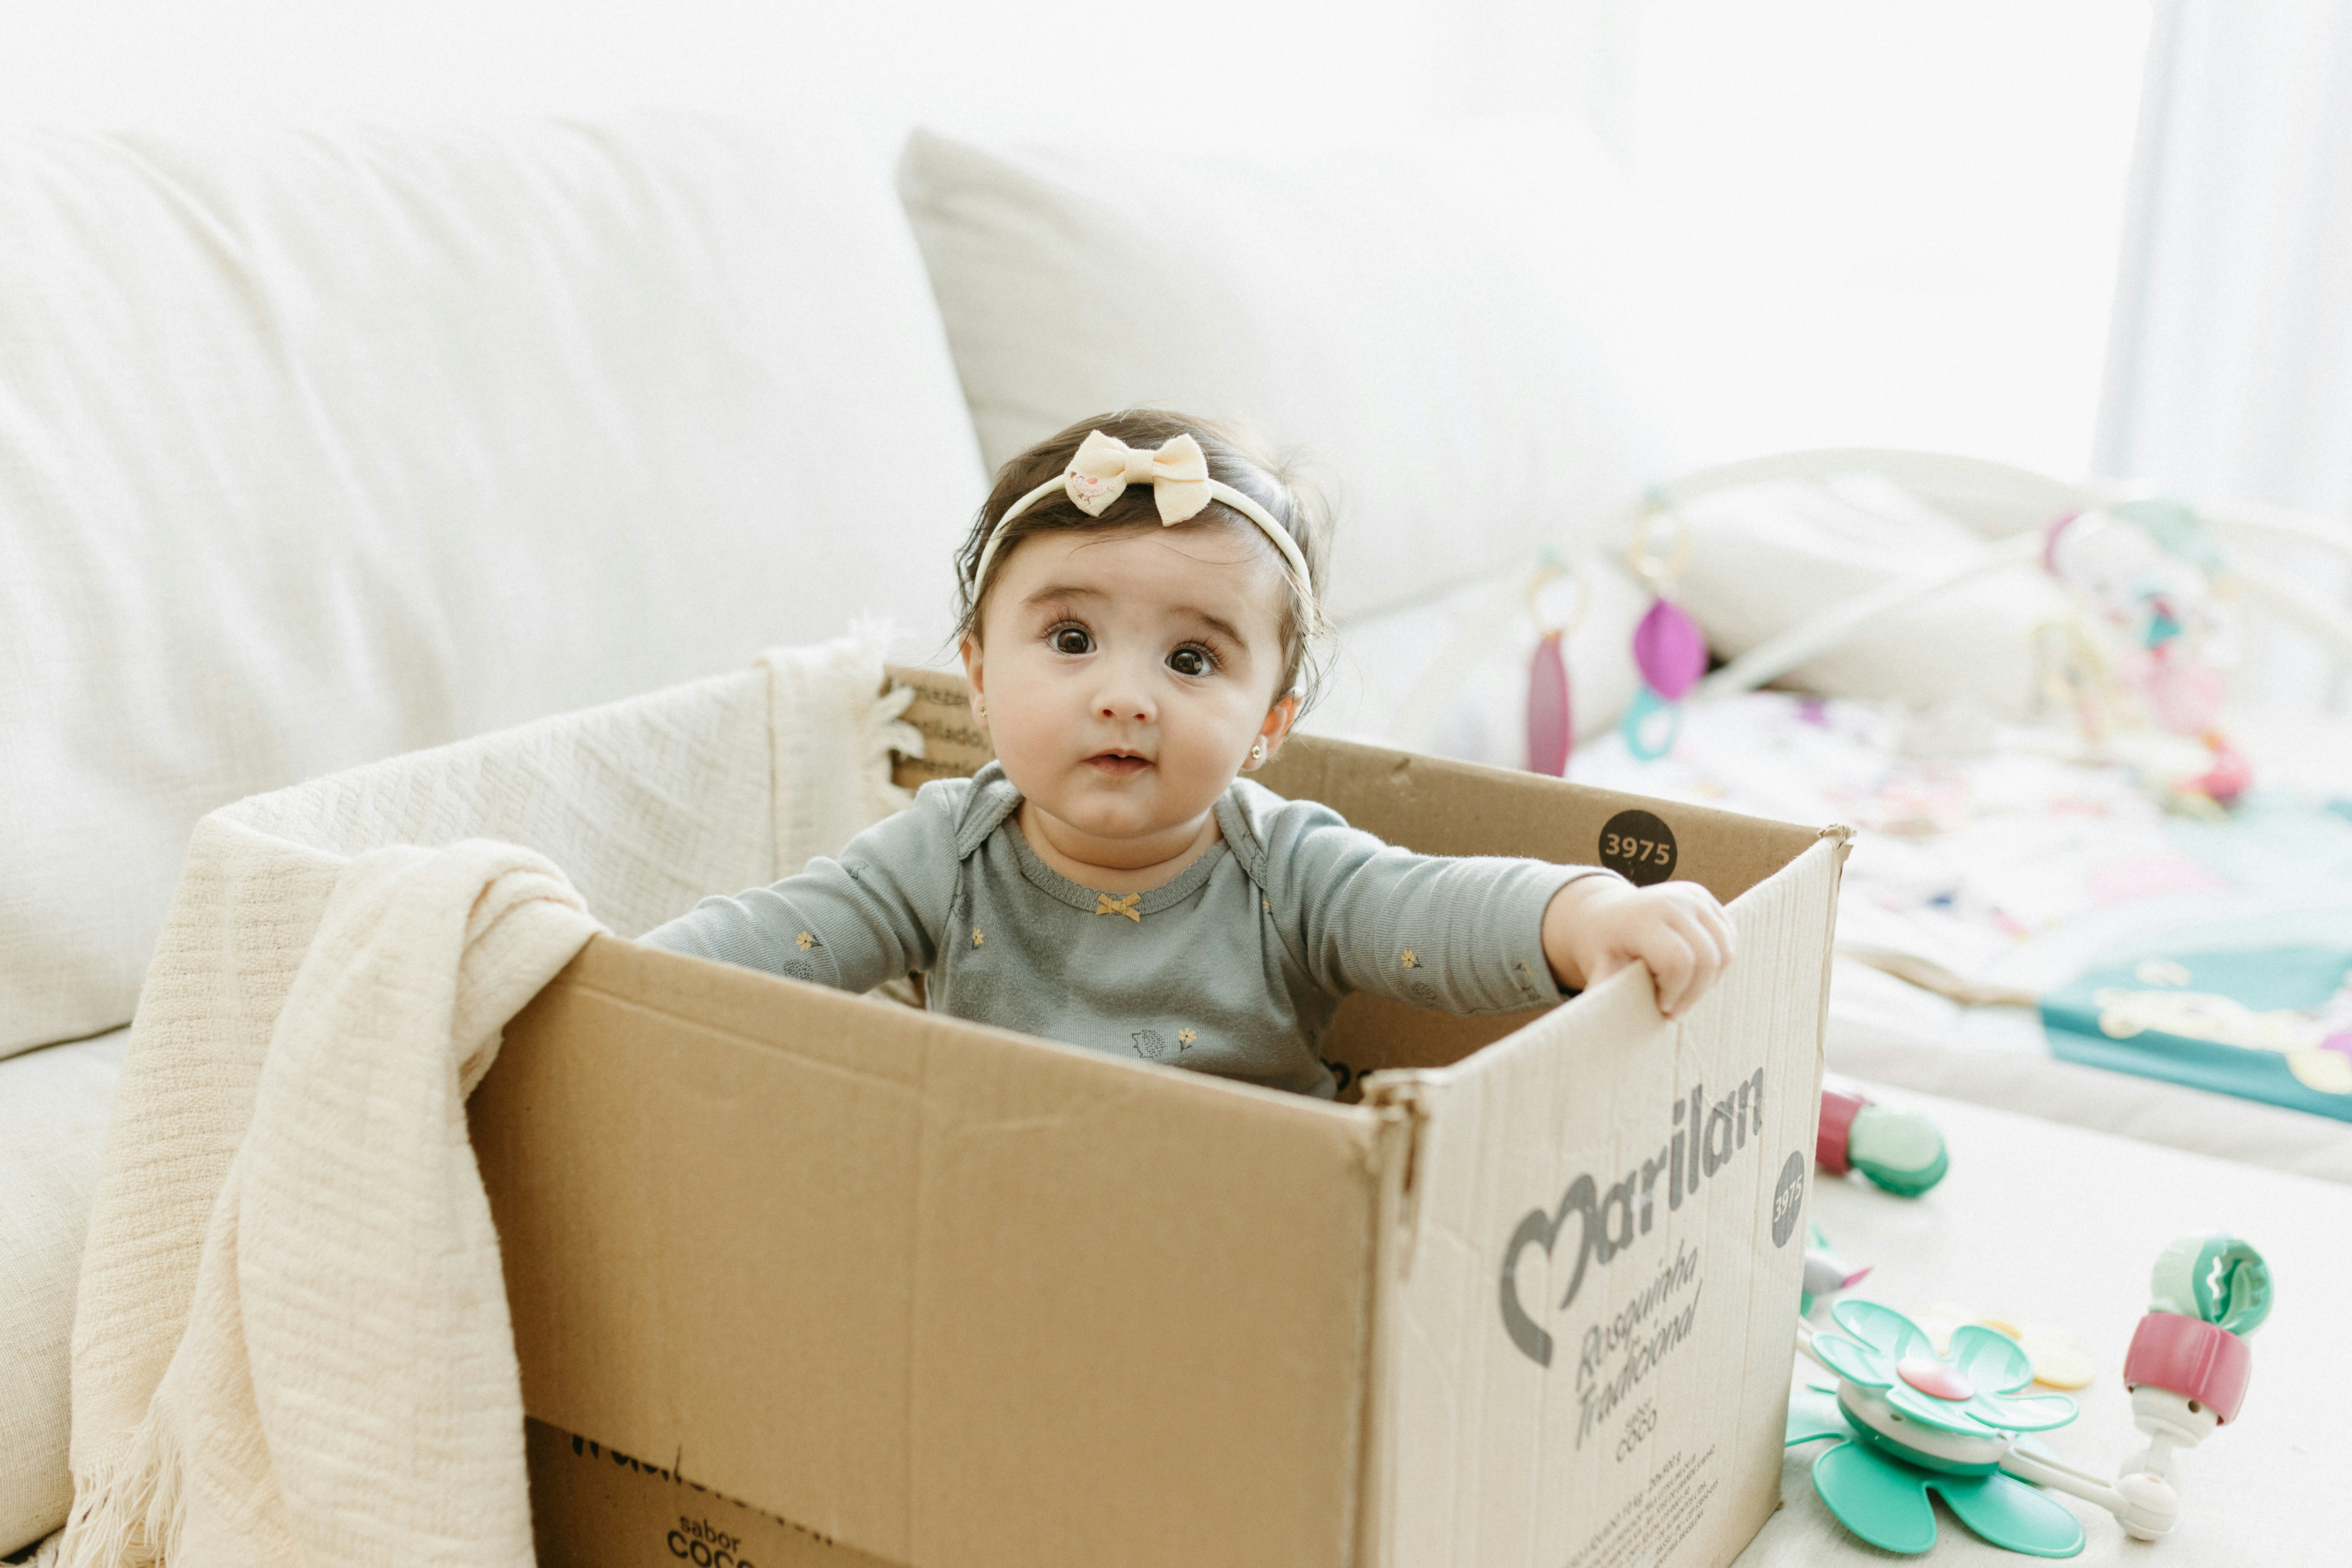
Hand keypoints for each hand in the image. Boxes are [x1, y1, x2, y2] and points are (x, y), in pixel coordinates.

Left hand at [1541, 875, 1734, 1018]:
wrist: (1603, 913)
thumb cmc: (1600, 946)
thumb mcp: (1597, 966)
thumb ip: (1604, 987)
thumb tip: (1592, 1019)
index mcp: (1642, 918)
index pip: (1679, 962)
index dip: (1676, 992)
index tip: (1661, 1006)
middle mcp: (1672, 900)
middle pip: (1708, 958)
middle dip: (1695, 992)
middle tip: (1674, 1008)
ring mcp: (1692, 896)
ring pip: (1725, 950)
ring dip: (1709, 980)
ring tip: (1683, 990)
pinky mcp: (1704, 898)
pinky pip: (1729, 939)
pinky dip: (1717, 963)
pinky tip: (1692, 973)